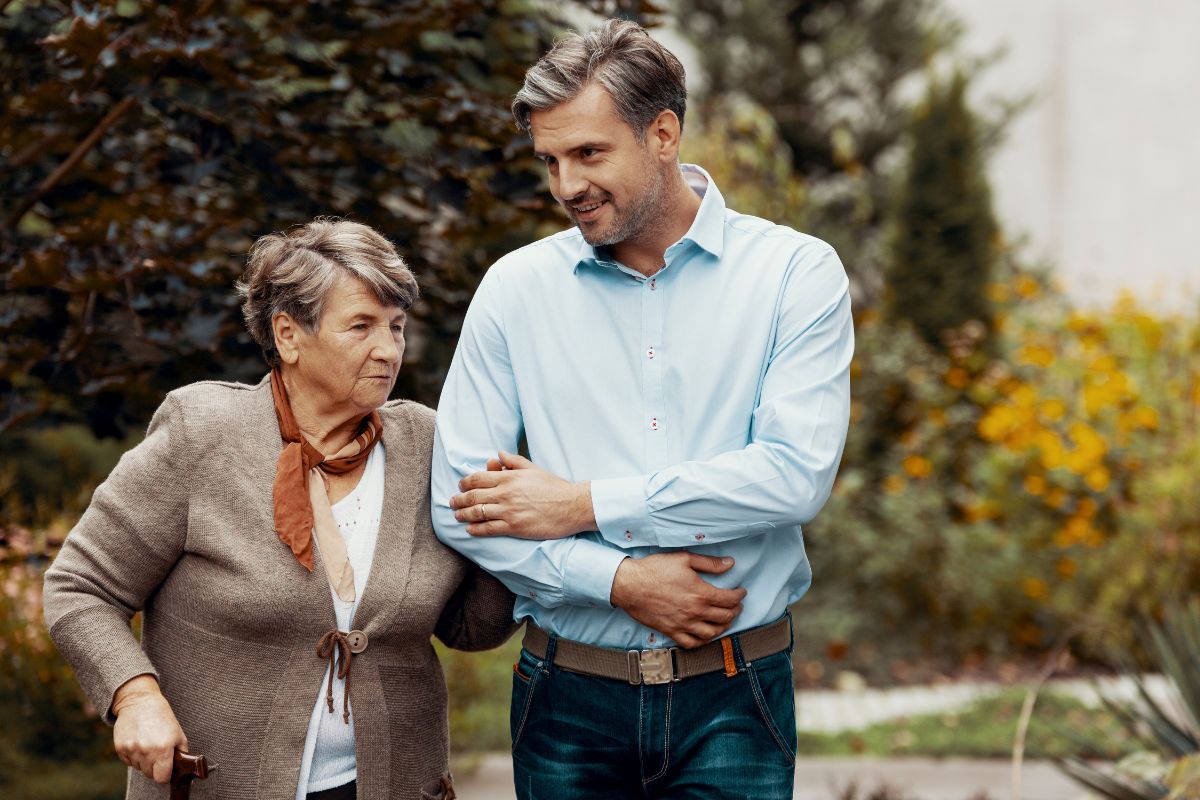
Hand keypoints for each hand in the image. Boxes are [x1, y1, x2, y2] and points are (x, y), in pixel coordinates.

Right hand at [112, 675, 187, 783]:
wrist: (139, 701)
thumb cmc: (162, 717)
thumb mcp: (178, 733)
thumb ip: (181, 754)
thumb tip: (183, 770)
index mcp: (163, 748)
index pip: (162, 778)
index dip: (166, 775)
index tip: (167, 768)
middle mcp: (146, 751)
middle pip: (150, 774)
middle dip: (155, 767)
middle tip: (158, 752)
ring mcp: (131, 750)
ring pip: (139, 768)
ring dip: (144, 761)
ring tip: (148, 743)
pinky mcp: (120, 748)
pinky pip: (128, 761)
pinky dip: (134, 756)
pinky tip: (138, 741)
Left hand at [451, 451, 595, 538]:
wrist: (572, 505)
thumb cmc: (554, 486)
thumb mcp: (533, 469)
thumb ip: (514, 461)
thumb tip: (498, 454)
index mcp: (509, 477)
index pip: (479, 478)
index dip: (465, 483)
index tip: (460, 486)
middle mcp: (506, 493)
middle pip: (473, 496)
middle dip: (459, 499)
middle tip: (452, 502)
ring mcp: (509, 511)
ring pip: (477, 513)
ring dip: (463, 514)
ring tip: (457, 516)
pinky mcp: (514, 527)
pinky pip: (488, 529)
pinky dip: (476, 529)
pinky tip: (470, 530)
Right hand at [609, 552, 746, 648]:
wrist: (631, 585)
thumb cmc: (655, 570)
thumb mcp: (684, 559)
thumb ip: (709, 563)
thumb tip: (729, 564)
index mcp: (701, 593)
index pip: (730, 599)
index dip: (739, 595)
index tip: (741, 592)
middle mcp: (695, 612)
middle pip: (725, 617)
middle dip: (735, 611)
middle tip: (736, 605)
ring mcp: (684, 624)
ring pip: (712, 633)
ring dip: (723, 627)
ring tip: (725, 620)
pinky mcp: (672, 631)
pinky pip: (692, 643)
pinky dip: (703, 641)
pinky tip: (706, 635)